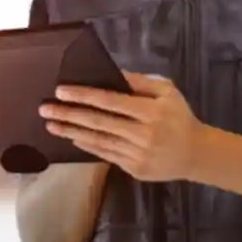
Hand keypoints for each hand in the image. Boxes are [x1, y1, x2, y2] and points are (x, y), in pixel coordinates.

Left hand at [38, 72, 208, 181]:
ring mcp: (137, 154)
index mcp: (151, 111)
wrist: (196, 154)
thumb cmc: (179, 117)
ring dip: (72, 131)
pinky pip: (105, 155)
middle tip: (45, 108)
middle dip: (69, 114)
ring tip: (50, 124)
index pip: (110, 101)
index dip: (84, 96)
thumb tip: (111, 73)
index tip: (61, 91)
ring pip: (98, 141)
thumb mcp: (167, 92)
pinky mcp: (134, 169)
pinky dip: (87, 145)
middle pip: (99, 122)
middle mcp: (142, 134)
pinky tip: (72, 137)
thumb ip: (140, 82)